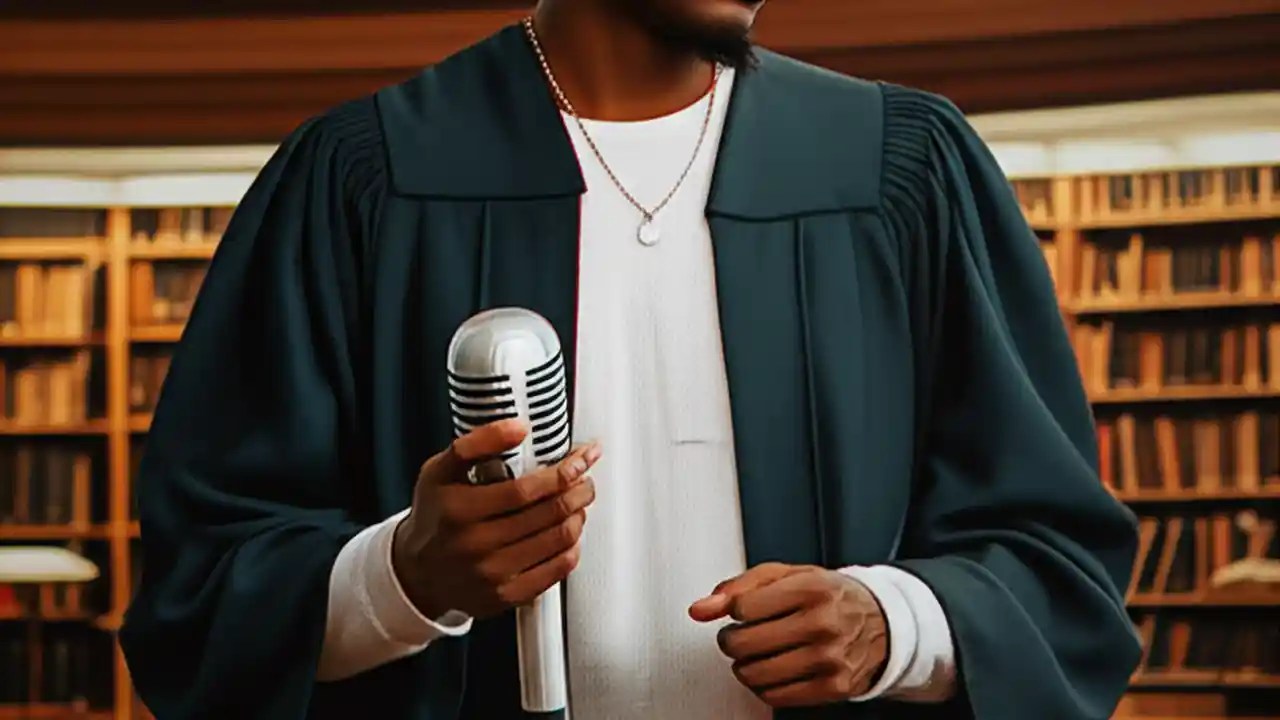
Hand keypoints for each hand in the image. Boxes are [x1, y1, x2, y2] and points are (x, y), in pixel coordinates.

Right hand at [392, 417, 601, 619]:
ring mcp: (492, 575)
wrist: (417, 572)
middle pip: (548, 514)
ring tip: (579, 503)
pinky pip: (556, 571)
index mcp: (459, 510)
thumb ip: (477, 442)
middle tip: (585, 479)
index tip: (578, 460)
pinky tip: (570, 534)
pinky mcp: (506, 596)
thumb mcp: (440, 471)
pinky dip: (572, 548)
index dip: (561, 473)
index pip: (525, 490)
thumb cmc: (436, 516)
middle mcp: (475, 545)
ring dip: (579, 516)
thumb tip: (519, 427)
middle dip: (578, 491)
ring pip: (558, 540)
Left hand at [689, 563, 887, 707]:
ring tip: (756, 653)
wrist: (880, 623)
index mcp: (811, 588)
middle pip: (744, 643)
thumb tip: (701, 609)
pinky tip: (773, 670)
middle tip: (741, 635)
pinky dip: (762, 686)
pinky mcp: (832, 688)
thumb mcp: (787, 575)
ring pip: (754, 674)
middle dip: (732, 640)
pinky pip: (773, 696)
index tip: (743, 611)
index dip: (734, 611)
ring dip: (744, 665)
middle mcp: (822, 623)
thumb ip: (740, 587)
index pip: (742, 607)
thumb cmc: (828, 596)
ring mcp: (829, 658)